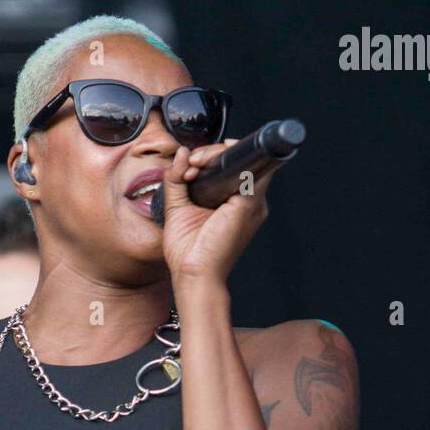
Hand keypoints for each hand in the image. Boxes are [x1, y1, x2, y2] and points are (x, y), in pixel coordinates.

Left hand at [161, 140, 275, 286]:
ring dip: (215, 153)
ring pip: (241, 159)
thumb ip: (177, 179)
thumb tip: (181, 153)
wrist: (194, 276)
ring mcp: (253, 202)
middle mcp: (249, 202)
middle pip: (238, 160)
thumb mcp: (177, 208)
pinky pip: (243, 167)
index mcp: (236, 203)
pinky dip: (221, 159)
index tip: (190, 165)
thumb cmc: (189, 253)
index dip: (213, 157)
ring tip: (193, 166)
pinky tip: (200, 167)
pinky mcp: (248, 204)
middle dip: (212, 153)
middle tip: (190, 164)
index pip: (232, 167)